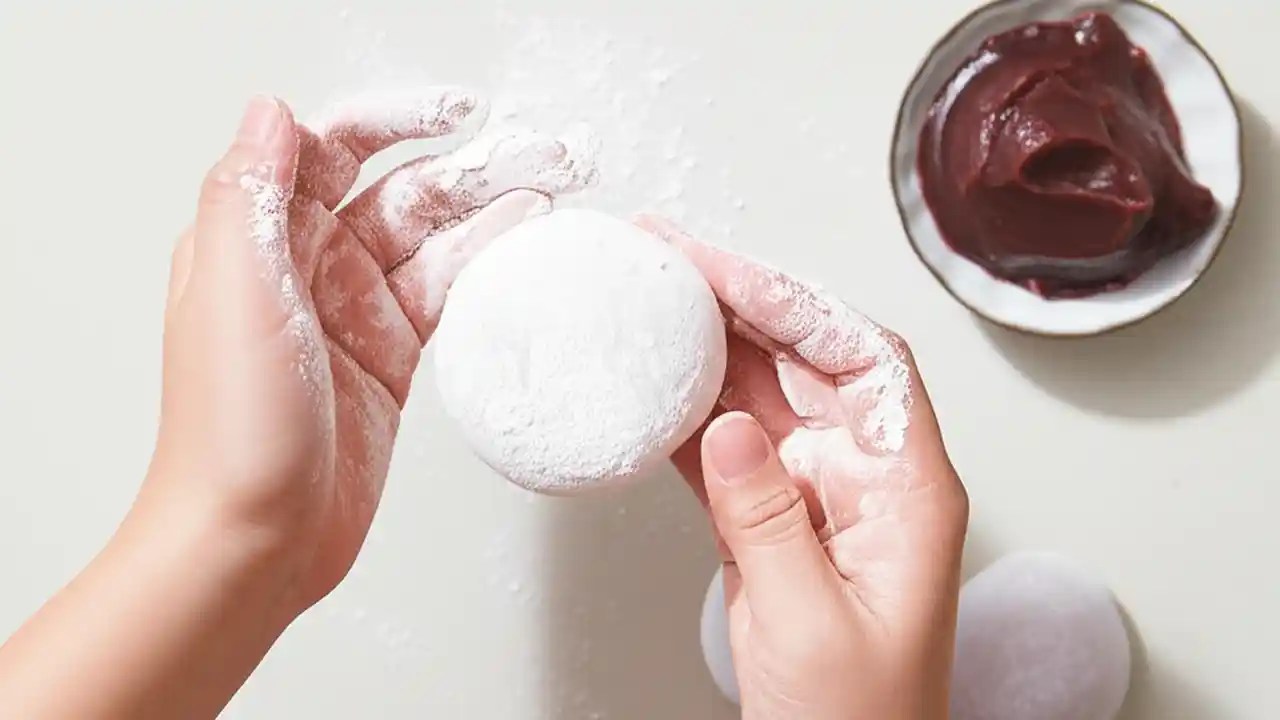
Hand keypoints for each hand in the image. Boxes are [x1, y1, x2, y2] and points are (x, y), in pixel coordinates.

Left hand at [0, 93, 589, 717]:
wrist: (256, 539)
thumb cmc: (230, 430)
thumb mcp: (231, 290)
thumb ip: (249, 193)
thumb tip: (272, 112)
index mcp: (261, 236)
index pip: (334, 148)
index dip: (396, 119)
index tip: (456, 113)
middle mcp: (310, 266)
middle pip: (401, 188)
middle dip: (469, 163)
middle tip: (537, 150)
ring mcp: (355, 312)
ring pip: (434, 237)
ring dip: (492, 208)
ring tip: (551, 185)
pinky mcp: (391, 358)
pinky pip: (448, 293)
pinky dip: (487, 265)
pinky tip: (525, 245)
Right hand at [640, 218, 968, 718]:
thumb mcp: (814, 622)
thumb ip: (768, 519)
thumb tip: (728, 429)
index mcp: (908, 489)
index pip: (864, 361)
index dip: (799, 305)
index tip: (729, 274)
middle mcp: (863, 477)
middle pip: (805, 360)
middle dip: (740, 300)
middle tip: (671, 255)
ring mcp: (812, 496)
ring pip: (757, 395)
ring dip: (703, 345)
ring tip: (648, 296)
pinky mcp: (765, 522)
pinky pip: (721, 451)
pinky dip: (682, 417)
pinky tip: (645, 385)